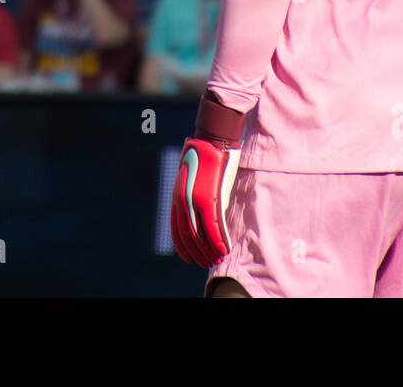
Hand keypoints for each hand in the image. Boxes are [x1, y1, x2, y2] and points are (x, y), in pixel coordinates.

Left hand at [171, 136, 240, 265]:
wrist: (212, 139)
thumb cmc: (206, 156)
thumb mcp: (196, 180)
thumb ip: (198, 198)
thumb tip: (208, 217)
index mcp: (176, 197)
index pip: (176, 230)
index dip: (183, 248)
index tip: (190, 259)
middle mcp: (183, 201)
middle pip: (188, 236)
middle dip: (197, 253)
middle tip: (207, 263)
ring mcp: (195, 200)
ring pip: (201, 234)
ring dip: (210, 250)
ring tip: (217, 259)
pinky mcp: (210, 197)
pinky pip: (214, 226)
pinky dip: (220, 240)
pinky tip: (225, 248)